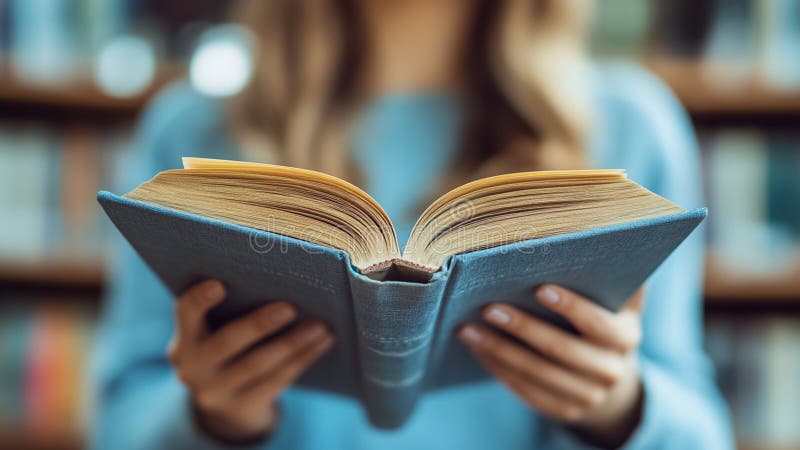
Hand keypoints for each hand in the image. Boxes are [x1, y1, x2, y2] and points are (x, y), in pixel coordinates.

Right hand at [167, 280, 334, 443]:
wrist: (227, 407)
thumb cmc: (230, 349)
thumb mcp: (217, 333)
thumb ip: (232, 311)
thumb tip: (281, 280)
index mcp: (185, 340)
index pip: (185, 313)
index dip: (198, 300)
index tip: (219, 285)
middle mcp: (193, 368)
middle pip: (227, 343)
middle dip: (259, 325)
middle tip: (290, 308)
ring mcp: (216, 393)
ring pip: (258, 364)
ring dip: (293, 343)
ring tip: (320, 326)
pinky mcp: (243, 407)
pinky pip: (277, 381)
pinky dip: (302, 359)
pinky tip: (323, 343)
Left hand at [458, 285, 644, 447]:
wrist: (607, 374)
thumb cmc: (602, 319)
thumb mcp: (616, 299)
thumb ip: (611, 274)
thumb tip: (603, 233)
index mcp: (625, 338)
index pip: (599, 324)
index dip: (571, 307)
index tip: (540, 288)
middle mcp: (610, 371)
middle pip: (562, 350)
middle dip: (523, 328)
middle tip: (489, 307)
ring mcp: (587, 396)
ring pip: (537, 374)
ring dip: (499, 350)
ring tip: (468, 329)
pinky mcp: (562, 410)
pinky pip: (525, 389)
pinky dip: (498, 368)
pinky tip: (476, 348)